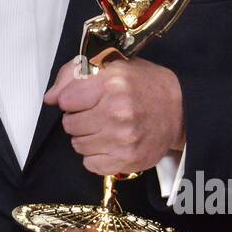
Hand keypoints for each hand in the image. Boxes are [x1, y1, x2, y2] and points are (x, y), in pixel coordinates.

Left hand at [42, 55, 183, 176]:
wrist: (181, 110)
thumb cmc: (145, 85)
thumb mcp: (113, 66)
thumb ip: (74, 76)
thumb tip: (50, 98)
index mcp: (112, 85)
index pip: (66, 100)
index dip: (71, 99)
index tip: (82, 99)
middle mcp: (117, 113)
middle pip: (69, 125)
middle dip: (78, 119)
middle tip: (95, 114)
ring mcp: (123, 139)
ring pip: (78, 146)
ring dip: (86, 138)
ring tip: (104, 128)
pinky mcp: (128, 160)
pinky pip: (90, 164)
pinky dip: (95, 156)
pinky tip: (109, 144)